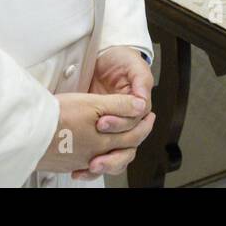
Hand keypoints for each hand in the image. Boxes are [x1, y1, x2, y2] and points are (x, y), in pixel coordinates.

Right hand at [38, 92, 154, 176]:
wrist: (28, 133)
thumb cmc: (58, 118)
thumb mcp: (93, 104)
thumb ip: (119, 106)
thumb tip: (140, 106)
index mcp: (106, 140)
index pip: (134, 135)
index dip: (144, 124)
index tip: (149, 117)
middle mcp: (95, 154)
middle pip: (123, 150)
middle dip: (134, 137)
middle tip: (141, 128)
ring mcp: (81, 161)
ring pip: (106, 160)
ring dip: (115, 154)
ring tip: (118, 146)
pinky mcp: (66, 163)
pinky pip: (87, 165)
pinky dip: (94, 160)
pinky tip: (89, 157)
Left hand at [68, 47, 155, 181]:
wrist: (101, 57)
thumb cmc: (120, 58)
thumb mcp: (133, 64)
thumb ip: (141, 80)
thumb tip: (143, 102)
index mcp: (138, 105)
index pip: (134, 123)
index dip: (119, 124)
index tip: (102, 122)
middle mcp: (128, 119)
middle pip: (127, 143)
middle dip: (113, 151)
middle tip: (95, 152)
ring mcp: (114, 126)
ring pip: (118, 153)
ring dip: (106, 162)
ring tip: (92, 166)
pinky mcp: (99, 132)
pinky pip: (102, 152)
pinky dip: (93, 163)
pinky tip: (82, 168)